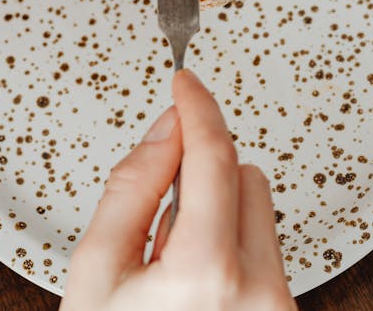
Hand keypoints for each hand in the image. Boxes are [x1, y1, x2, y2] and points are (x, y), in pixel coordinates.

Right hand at [62, 71, 295, 310]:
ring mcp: (276, 306)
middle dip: (202, 177)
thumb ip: (133, 187)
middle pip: (246, 176)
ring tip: (174, 266)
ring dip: (219, 214)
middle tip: (157, 220)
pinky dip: (231, 248)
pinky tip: (196, 284)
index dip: (198, 109)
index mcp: (206, 273)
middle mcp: (258, 291)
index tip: (186, 84)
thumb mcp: (96, 265)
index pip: (214, 159)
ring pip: (259, 210)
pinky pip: (265, 250)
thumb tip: (169, 127)